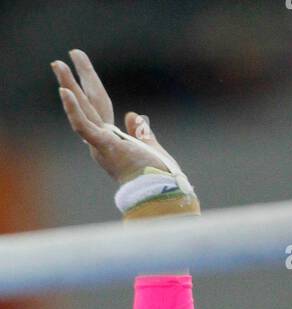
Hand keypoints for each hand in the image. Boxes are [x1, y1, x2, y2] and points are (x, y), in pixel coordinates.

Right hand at [51, 48, 182, 186]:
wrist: (161, 194)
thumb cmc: (157, 177)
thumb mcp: (150, 147)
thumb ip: (141, 132)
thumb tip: (133, 115)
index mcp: (111, 140)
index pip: (98, 107)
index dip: (90, 85)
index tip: (83, 67)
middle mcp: (101, 142)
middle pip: (87, 104)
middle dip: (75, 80)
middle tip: (62, 59)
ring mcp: (101, 145)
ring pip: (82, 111)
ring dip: (69, 87)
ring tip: (58, 65)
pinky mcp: (104, 147)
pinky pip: (84, 127)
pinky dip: (74, 111)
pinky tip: (64, 92)